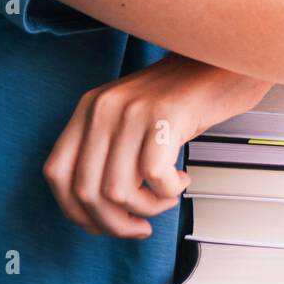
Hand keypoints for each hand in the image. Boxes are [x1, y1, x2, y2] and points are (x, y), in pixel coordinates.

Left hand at [42, 52, 272, 238]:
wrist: (225, 57)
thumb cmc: (188, 91)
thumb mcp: (135, 114)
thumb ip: (112, 148)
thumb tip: (104, 207)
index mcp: (90, 107)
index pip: (58, 173)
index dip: (76, 210)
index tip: (101, 224)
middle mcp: (104, 107)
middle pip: (86, 190)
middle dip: (115, 222)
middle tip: (140, 226)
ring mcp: (133, 111)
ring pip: (117, 191)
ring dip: (146, 208)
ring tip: (165, 198)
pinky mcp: (165, 116)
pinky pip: (154, 177)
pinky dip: (168, 191)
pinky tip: (181, 179)